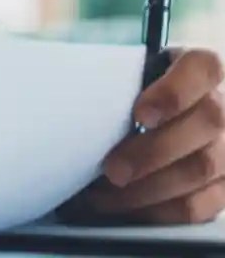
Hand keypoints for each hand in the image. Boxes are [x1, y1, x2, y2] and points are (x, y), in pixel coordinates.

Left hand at [64, 48, 224, 224]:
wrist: (157, 120)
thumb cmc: (132, 95)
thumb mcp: (127, 76)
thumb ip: (115, 83)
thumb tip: (69, 98)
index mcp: (200, 68)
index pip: (202, 69)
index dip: (174, 93)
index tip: (140, 114)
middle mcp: (224, 106)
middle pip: (205, 124)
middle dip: (152, 152)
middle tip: (111, 170)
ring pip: (201, 169)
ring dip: (148, 188)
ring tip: (105, 197)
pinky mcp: (224, 187)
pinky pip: (200, 207)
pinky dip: (158, 211)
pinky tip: (125, 209)